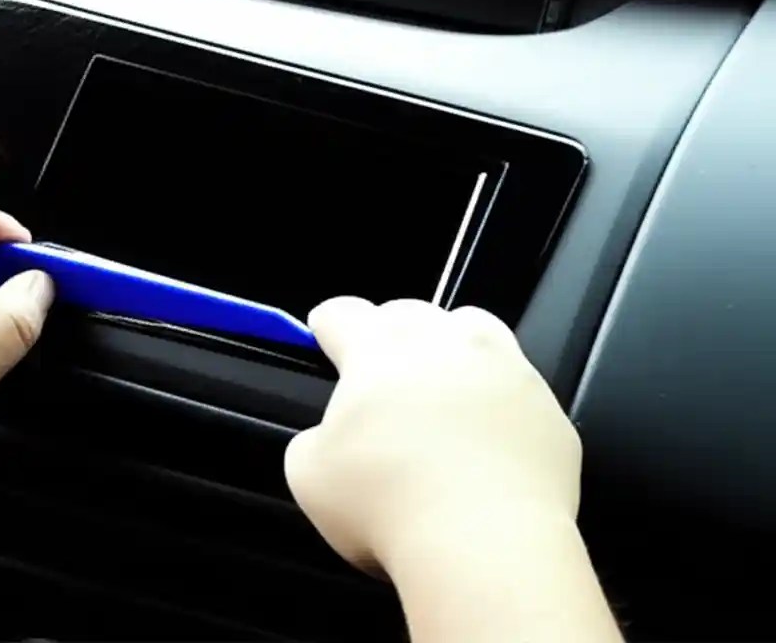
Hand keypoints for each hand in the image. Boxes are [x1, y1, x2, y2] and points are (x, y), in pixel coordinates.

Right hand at [284, 298, 580, 573]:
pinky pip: (519, 387)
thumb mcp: (308, 475)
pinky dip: (498, 400)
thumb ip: (313, 439)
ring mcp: (507, 369)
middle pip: (409, 312)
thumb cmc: (386, 503)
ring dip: (450, 346)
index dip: (328, 326)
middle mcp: (445, 343)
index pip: (343, 313)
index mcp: (379, 349)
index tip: (325, 340)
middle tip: (378, 377)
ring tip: (440, 386)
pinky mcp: (549, 410)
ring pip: (474, 329)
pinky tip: (487, 438)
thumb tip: (331, 438)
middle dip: (387, 333)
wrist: (487, 544)